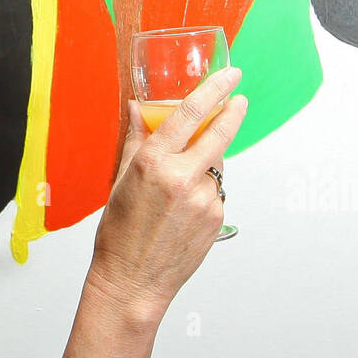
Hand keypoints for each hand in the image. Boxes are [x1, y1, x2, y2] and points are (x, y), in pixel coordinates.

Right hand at [86, 66, 247, 326]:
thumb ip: (136, 140)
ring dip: (208, 160)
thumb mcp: (120, 180)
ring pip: (217, 164)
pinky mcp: (216, 217)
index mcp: (153, 163)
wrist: (133, 282)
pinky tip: (185, 204)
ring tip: (182, 180)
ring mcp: (204, 199)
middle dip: (233, 112)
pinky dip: (206, 187)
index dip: (213, 89)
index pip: (190, 114)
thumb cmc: (119, 234)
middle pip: (219, 133)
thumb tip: (137, 108)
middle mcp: (182, 178)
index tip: (229, 76)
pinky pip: (217, 189)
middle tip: (239, 99)